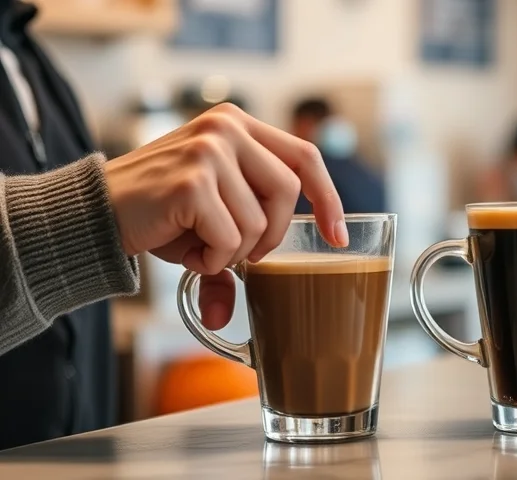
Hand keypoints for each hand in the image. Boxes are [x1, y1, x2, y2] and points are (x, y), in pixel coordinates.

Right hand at [104, 103, 346, 328]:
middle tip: (238, 253)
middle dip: (270, 236)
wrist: (91, 216)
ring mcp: (209, 150)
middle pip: (288, 192)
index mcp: (238, 126)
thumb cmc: (153, 217)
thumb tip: (226, 315)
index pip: (304, 157)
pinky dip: (211, 258)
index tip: (337, 236)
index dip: (328, 198)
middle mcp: (226, 128)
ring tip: (198, 246)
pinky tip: (185, 249)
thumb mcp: (204, 227)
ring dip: (232, 251)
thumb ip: (231, 255)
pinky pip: (230, 238)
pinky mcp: (192, 181)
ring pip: (259, 221)